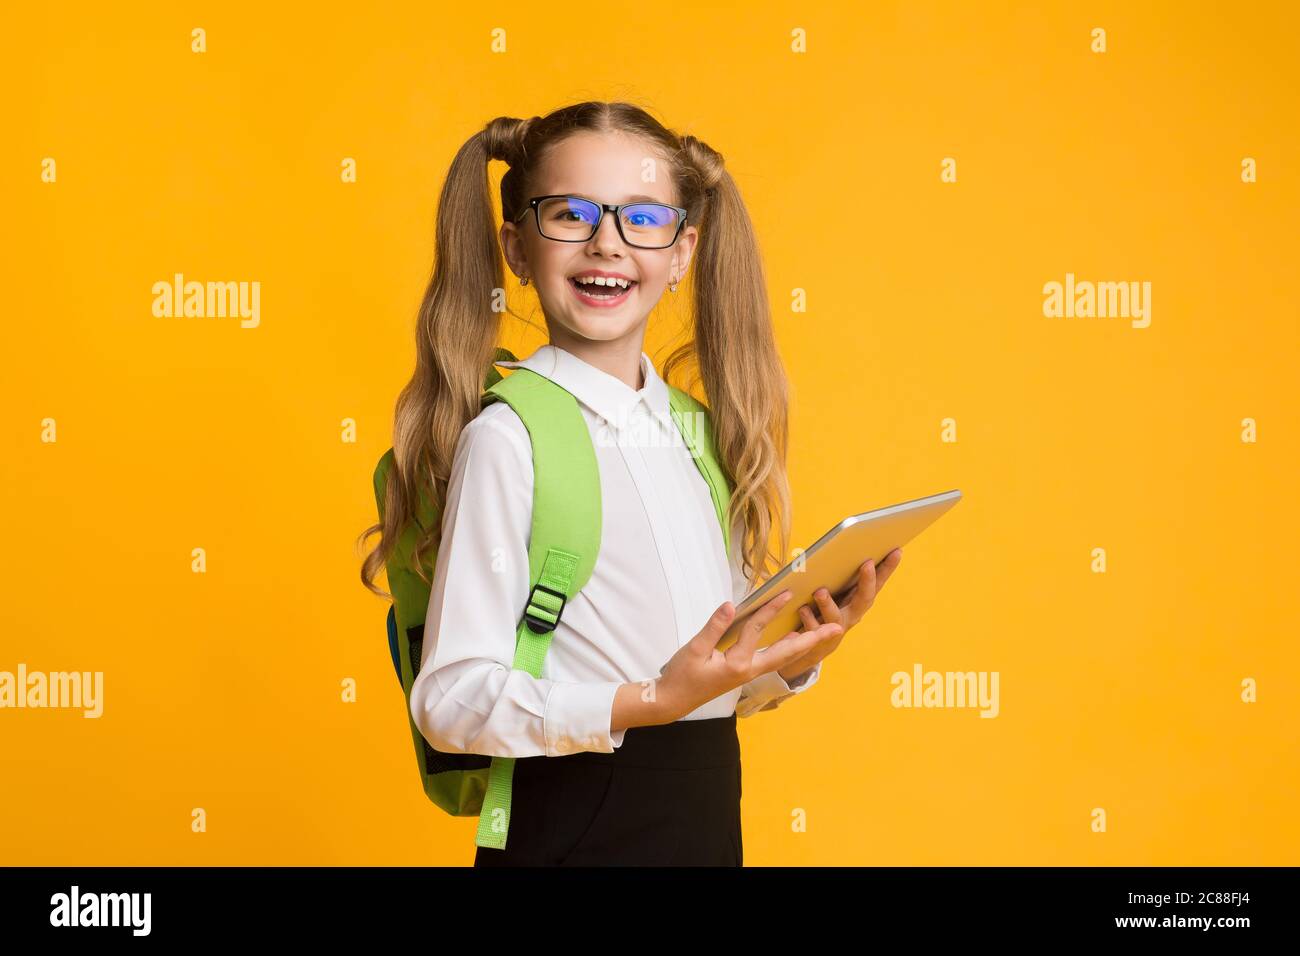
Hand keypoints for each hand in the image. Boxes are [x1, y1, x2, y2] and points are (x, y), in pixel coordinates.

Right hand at [654, 588, 844, 721]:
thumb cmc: (682, 675)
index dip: (771, 609)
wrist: (674, 701)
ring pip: (783, 658)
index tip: (788, 593)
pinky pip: (773, 659)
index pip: (757, 630)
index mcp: (737, 663)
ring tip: (823, 633)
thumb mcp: (694, 649)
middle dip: (813, 639)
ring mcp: (749, 674)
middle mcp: (749, 670)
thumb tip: (731, 605)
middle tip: (837, 629)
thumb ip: (714, 627)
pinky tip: (794, 641)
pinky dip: (788, 649)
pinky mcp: (746, 673)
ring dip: (804, 645)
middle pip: (787, 652)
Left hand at [775, 547, 902, 681]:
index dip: (888, 568)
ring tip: (820, 591)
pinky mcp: (819, 640)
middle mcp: (852, 614)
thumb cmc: (823, 611)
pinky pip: (813, 630)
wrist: (809, 648)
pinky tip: (802, 609)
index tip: (896, 550)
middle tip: (867, 563)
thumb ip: (839, 574)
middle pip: (864, 599)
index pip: (878, 582)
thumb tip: (843, 546)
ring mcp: (836, 628)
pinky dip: (808, 619)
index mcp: (858, 600)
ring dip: (828, 604)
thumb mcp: (835, 592)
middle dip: (867, 581)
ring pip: (835, 617)